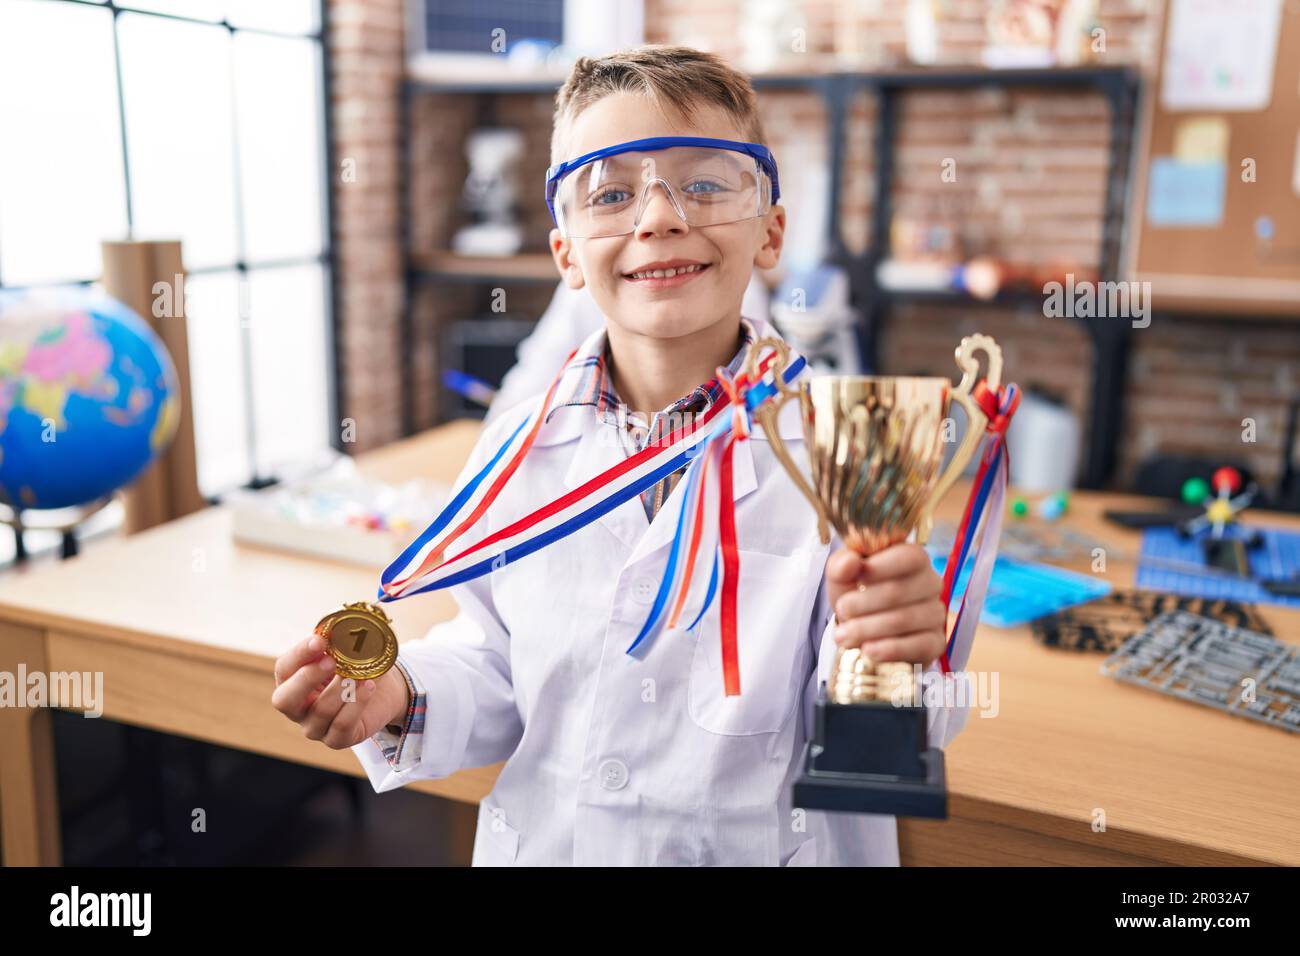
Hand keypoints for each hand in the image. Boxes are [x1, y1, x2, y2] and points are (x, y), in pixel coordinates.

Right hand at [271, 634, 409, 748]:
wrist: (382, 691)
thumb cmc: (355, 668)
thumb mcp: (344, 652)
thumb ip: (337, 641)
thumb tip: (342, 625)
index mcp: (291, 681)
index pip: (284, 668)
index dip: (299, 654)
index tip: (320, 641)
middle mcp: (297, 708)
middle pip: (285, 700)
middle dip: (306, 679)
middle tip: (330, 661)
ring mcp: (314, 727)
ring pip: (321, 711)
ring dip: (341, 690)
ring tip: (360, 674)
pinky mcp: (336, 739)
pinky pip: (342, 725)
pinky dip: (357, 703)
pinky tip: (369, 687)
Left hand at [824, 543, 946, 666]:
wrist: (864, 630)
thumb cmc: (856, 594)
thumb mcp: (842, 576)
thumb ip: (841, 565)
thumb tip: (849, 562)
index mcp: (913, 558)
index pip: (909, 557)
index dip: (880, 567)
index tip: (856, 578)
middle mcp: (931, 583)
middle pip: (899, 591)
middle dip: (862, 603)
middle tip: (841, 610)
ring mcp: (935, 613)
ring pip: (903, 620)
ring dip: (867, 628)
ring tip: (843, 635)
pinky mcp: (936, 642)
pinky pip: (918, 645)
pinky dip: (890, 649)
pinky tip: (868, 650)